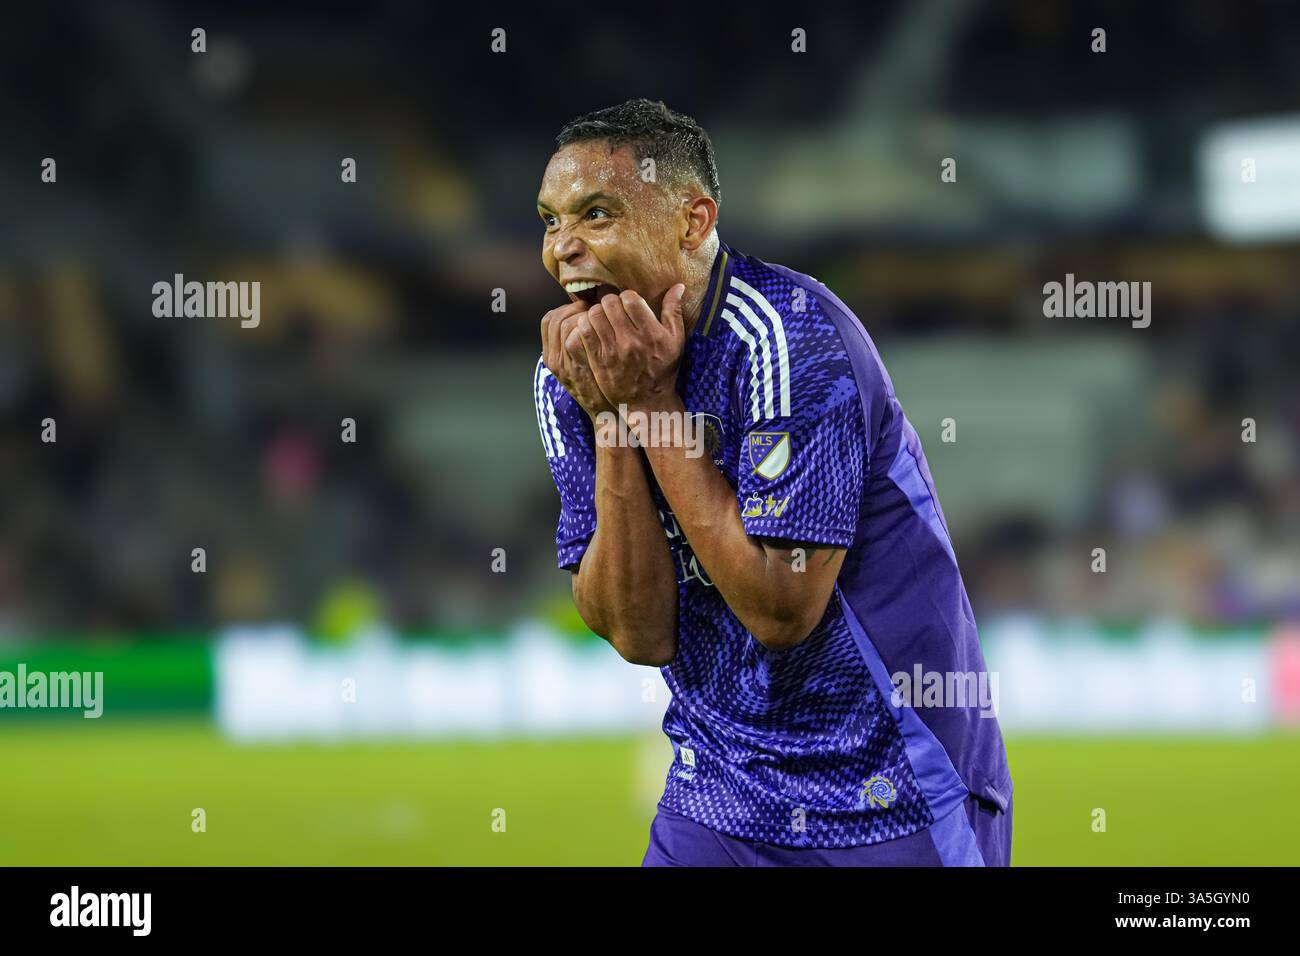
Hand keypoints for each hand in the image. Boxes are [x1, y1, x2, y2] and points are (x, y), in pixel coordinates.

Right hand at [541, 301, 612, 419]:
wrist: (606, 413)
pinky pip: (576, 337)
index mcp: (551, 356)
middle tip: (595, 311)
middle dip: (577, 309)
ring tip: (600, 319)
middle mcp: (553, 359)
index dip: (567, 309)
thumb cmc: (600, 385)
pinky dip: (590, 328)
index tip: (584, 309)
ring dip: (585, 316)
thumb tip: (586, 314)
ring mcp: (564, 364)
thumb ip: (578, 342)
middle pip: (557, 319)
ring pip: (566, 325)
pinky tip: (604, 330)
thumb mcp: (580, 364)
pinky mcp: (577, 366)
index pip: (549, 320)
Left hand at [569, 284, 686, 413]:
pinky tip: (593, 328)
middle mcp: (631, 341)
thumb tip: (678, 286)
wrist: (647, 402)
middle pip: (610, 304)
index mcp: (651, 334)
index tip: (629, 303)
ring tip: (602, 317)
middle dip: (611, 302)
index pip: (630, 299)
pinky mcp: (598, 360)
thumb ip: (674, 312)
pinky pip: (583, 332)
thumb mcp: (676, 341)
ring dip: (597, 312)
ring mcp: (612, 351)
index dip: (627, 296)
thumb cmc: (663, 370)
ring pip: (594, 315)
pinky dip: (585, 325)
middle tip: (613, 309)